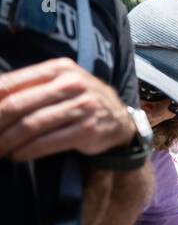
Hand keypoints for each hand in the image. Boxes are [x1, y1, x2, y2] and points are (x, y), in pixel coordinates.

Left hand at [0, 58, 132, 159]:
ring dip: (8, 141)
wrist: (119, 118)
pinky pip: (48, 142)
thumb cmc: (78, 99)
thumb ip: (28, 86)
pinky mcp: (88, 130)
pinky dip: (27, 151)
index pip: (11, 83)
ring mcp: (82, 107)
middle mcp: (71, 84)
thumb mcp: (59, 82)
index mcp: (58, 69)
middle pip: (17, 105)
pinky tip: (17, 155)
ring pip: (31, 125)